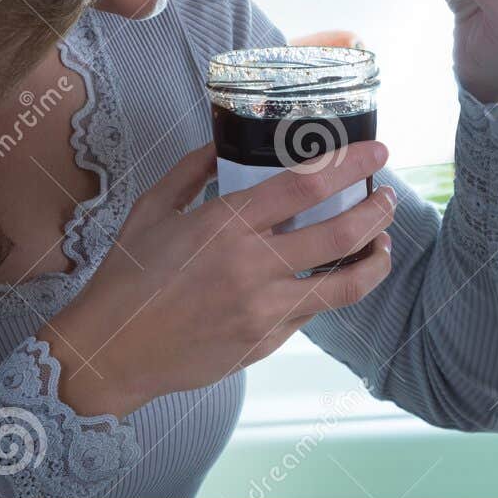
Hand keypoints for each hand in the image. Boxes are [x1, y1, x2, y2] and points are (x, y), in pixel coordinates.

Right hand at [39, 140, 395, 415]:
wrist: (111, 352)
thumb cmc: (127, 279)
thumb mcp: (153, 209)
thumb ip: (191, 170)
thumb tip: (224, 144)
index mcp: (226, 225)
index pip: (306, 185)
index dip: (350, 164)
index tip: (375, 152)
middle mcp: (253, 267)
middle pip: (341, 233)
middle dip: (377, 209)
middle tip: (386, 195)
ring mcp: (264, 311)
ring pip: (347, 286)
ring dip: (376, 259)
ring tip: (383, 242)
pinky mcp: (266, 343)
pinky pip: (313, 313)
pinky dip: (330, 291)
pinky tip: (334, 276)